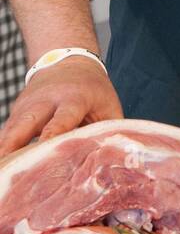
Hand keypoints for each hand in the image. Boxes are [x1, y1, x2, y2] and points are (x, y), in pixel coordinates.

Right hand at [0, 57, 123, 155]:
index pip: (62, 118)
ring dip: (4, 149)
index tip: (44, 148)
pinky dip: (4, 148)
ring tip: (2, 173)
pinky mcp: (16, 111)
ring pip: (12, 129)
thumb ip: (111, 131)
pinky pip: (8, 132)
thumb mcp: (108, 105)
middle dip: (15, 143)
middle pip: (27, 122)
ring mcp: (27, 105)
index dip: (53, 133)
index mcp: (74, 98)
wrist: (67, 60)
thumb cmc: (93, 90)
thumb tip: (116, 160)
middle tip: (7, 166)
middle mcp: (46, 100)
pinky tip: (3, 167)